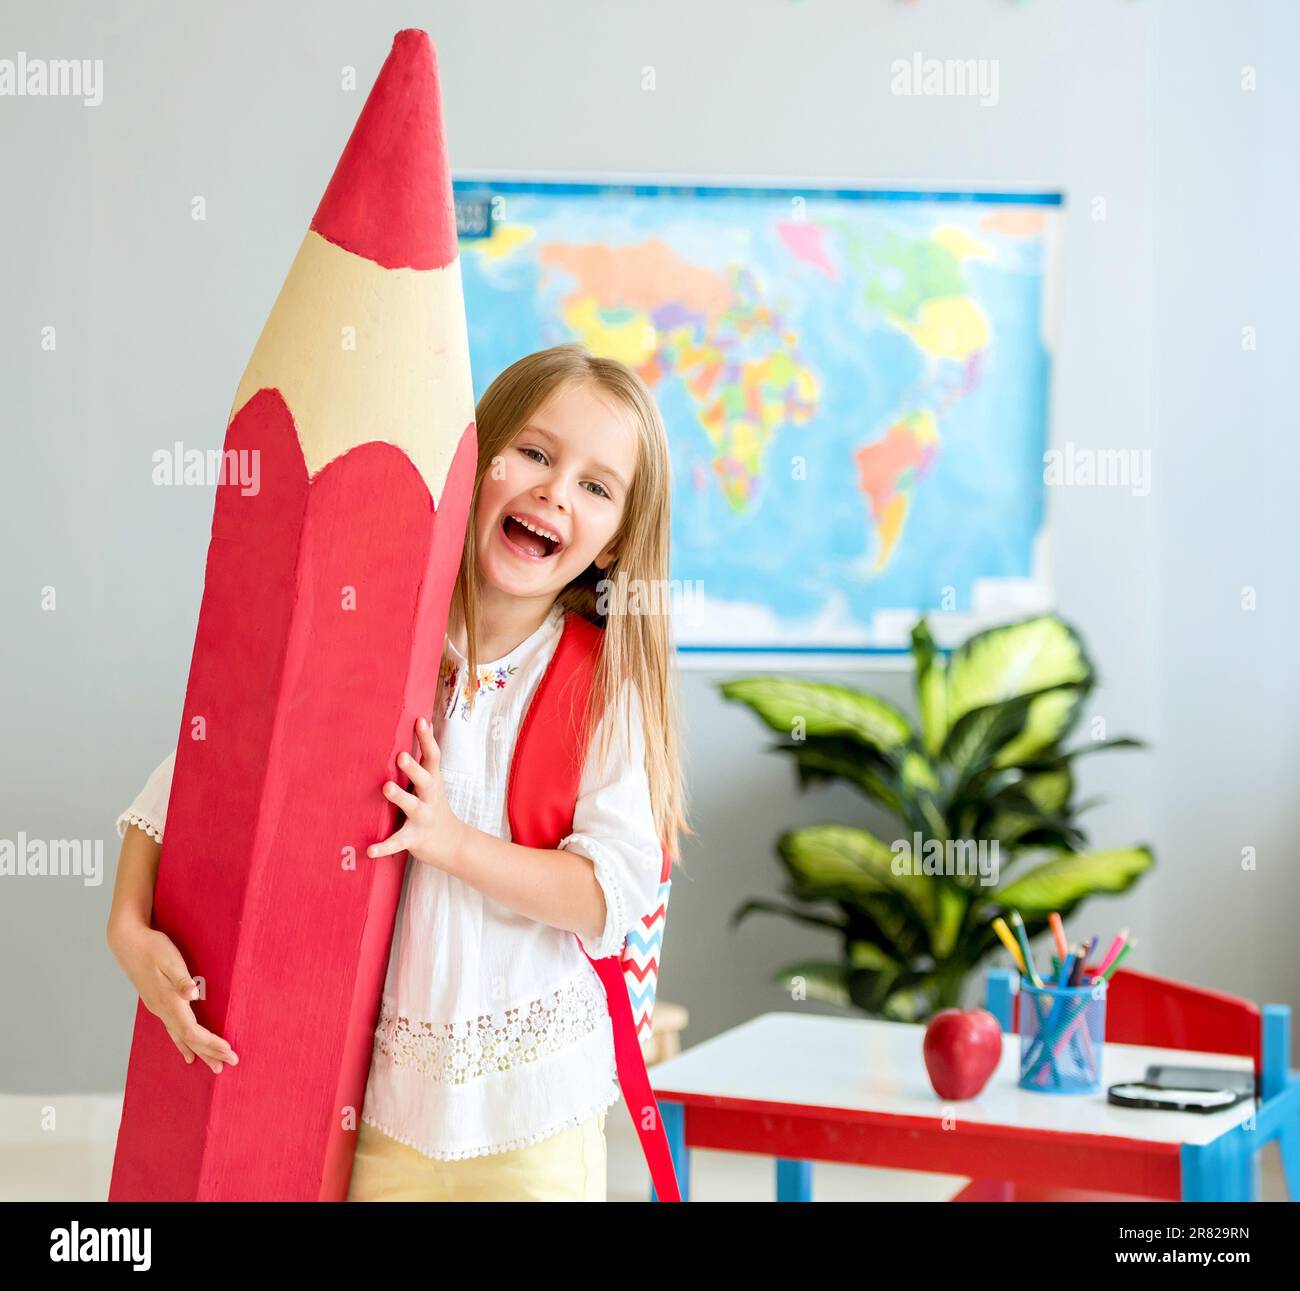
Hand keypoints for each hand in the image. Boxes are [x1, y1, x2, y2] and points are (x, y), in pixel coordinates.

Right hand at [110, 922, 238, 1074]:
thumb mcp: (171, 959)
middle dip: (210, 1052)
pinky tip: (188, 1054)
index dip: (210, 1043)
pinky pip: (173, 1031)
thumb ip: (182, 979)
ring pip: (181, 1037)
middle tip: (230, 1064)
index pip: (192, 1031)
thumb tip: (193, 995)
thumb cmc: (153, 947)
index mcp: (168, 1001)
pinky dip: (183, 1044)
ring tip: (215, 1066)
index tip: (229, 1051)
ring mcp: (158, 1008)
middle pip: (188, 1039)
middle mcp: (162, 1010)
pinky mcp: (158, 1003)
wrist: (127, 941)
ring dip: (200, 1051)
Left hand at [368, 716, 468, 871]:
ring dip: (400, 797)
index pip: (433, 757)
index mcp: (433, 782)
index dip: (427, 739)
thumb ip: (420, 763)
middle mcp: (430, 798)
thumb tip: (409, 731)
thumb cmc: (433, 807)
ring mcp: (424, 818)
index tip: (420, 720)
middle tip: (401, 755)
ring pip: (413, 806)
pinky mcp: (415, 838)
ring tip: (386, 788)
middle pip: (425, 779)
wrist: (453, 844)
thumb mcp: (431, 784)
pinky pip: (398, 842)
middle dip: (413, 768)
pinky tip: (369, 850)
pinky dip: (384, 847)